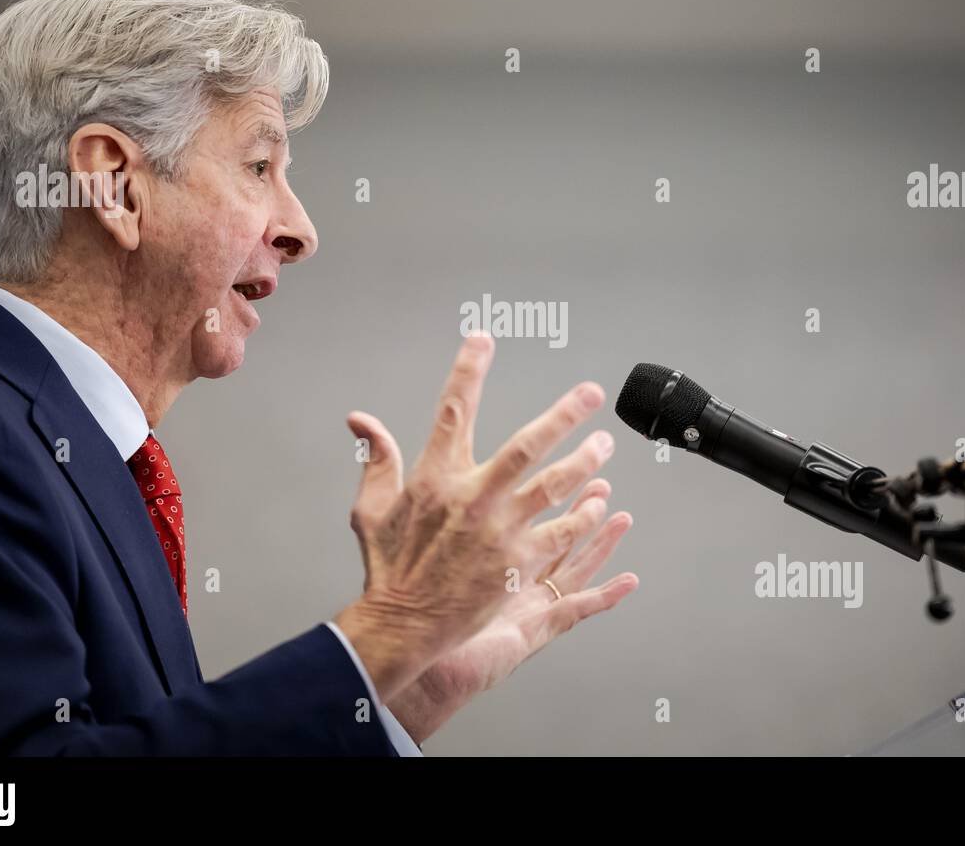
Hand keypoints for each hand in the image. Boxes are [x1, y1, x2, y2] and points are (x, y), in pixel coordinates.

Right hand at [334, 334, 631, 705]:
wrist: (403, 624)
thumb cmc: (388, 566)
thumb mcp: (371, 508)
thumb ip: (376, 458)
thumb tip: (360, 419)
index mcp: (434, 478)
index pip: (453, 411)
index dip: (467, 371)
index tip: (483, 340)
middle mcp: (471, 498)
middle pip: (526, 445)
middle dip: (563, 414)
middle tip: (590, 393)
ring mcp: (498, 531)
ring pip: (554, 485)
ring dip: (584, 462)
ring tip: (604, 444)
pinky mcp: (517, 563)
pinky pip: (562, 531)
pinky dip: (584, 515)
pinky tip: (600, 502)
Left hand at [387, 477, 636, 742]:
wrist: (405, 649)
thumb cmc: (402, 607)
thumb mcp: (410, 537)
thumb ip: (416, 504)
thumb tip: (406, 469)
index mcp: (487, 562)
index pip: (521, 523)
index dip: (542, 498)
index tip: (556, 471)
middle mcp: (511, 582)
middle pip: (555, 540)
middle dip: (580, 510)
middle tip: (600, 483)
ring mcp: (526, 605)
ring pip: (572, 568)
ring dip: (598, 544)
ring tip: (621, 518)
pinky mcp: (534, 628)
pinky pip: (576, 609)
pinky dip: (605, 596)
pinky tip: (627, 582)